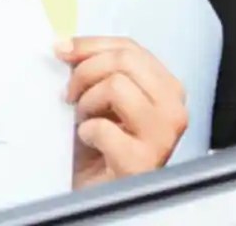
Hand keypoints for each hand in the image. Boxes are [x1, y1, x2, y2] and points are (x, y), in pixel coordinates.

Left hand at [58, 37, 188, 188]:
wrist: (97, 190)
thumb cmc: (98, 146)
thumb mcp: (100, 98)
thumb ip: (94, 69)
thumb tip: (64, 44)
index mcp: (166, 90)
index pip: (130, 48)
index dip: (91, 44)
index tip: (62, 49)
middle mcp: (173, 111)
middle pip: (125, 60)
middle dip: (85, 71)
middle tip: (69, 95)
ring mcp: (162, 138)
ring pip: (116, 86)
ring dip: (87, 102)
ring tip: (84, 121)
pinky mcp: (142, 162)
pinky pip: (103, 128)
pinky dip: (87, 132)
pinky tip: (91, 142)